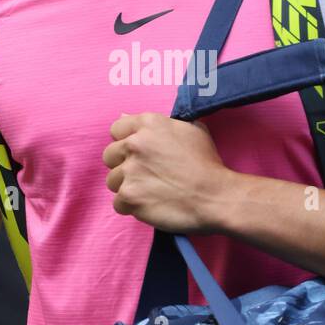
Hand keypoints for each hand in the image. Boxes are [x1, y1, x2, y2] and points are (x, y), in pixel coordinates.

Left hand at [102, 112, 233, 234]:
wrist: (215, 196)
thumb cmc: (207, 164)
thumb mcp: (192, 130)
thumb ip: (159, 124)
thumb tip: (125, 116)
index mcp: (149, 124)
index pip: (117, 129)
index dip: (126, 142)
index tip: (140, 154)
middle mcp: (135, 144)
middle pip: (109, 156)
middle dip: (123, 166)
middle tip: (145, 175)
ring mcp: (130, 170)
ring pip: (113, 181)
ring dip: (127, 187)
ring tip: (150, 192)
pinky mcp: (129, 196)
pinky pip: (118, 203)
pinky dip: (131, 207)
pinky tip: (150, 205)